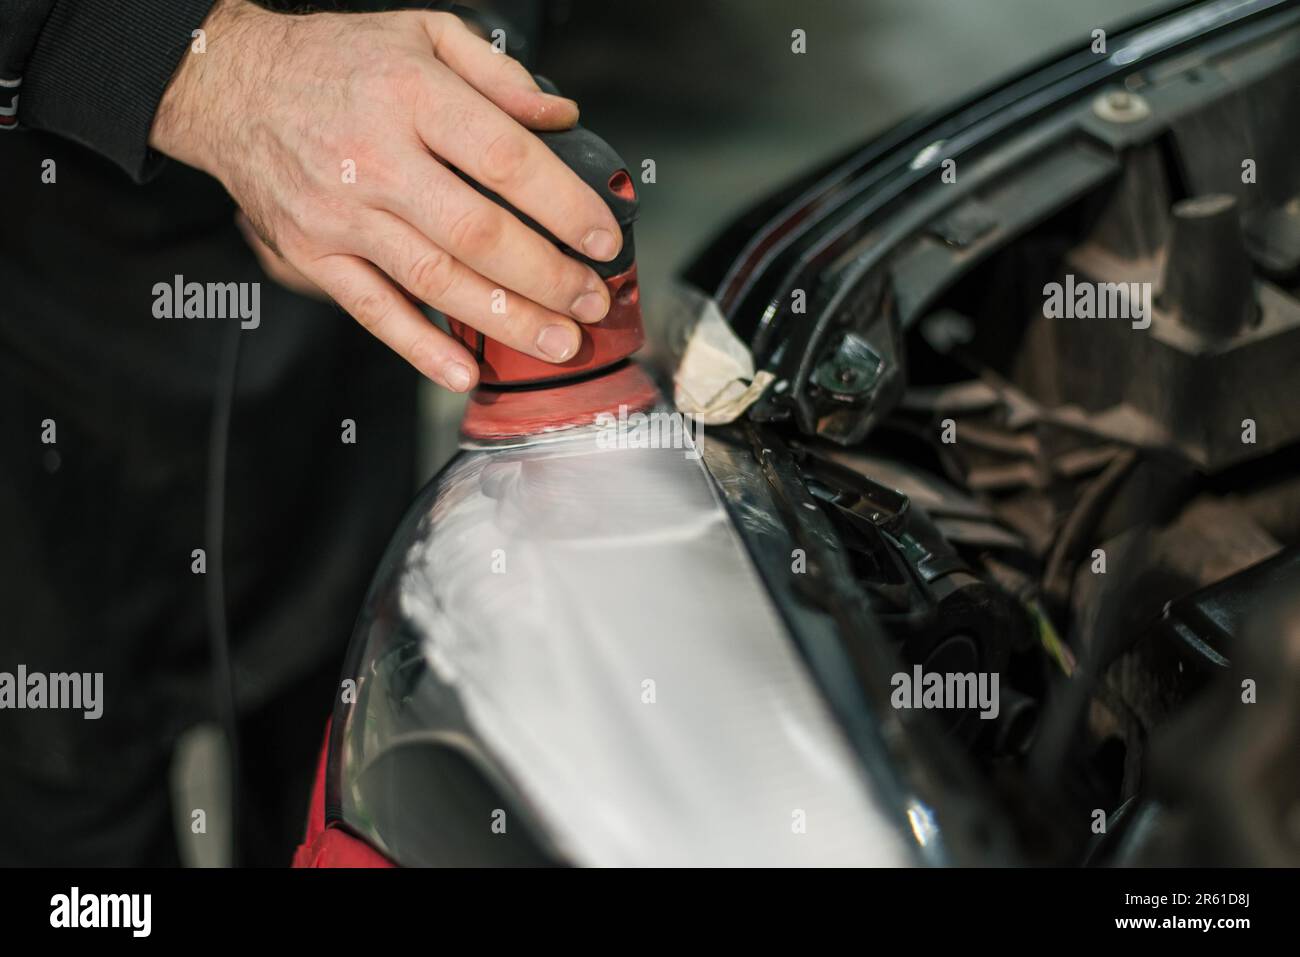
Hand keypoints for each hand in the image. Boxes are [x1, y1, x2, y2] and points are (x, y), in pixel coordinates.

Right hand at [151, 0, 621, 391]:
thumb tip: (561, 118)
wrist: (230, 86)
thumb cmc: (335, 61)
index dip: (563, 205)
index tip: (603, 238)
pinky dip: (419, 349)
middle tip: (592, 301)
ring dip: (505, 319)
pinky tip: (463, 373)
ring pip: (435, 280)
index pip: (504, 159)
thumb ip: (498, 74)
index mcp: (411, 96)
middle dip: (548, 277)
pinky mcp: (314, 254)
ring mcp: (341, 214)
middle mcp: (375, 158)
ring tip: (558, 341)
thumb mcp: (421, 33)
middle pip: (477, 232)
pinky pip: (372, 310)